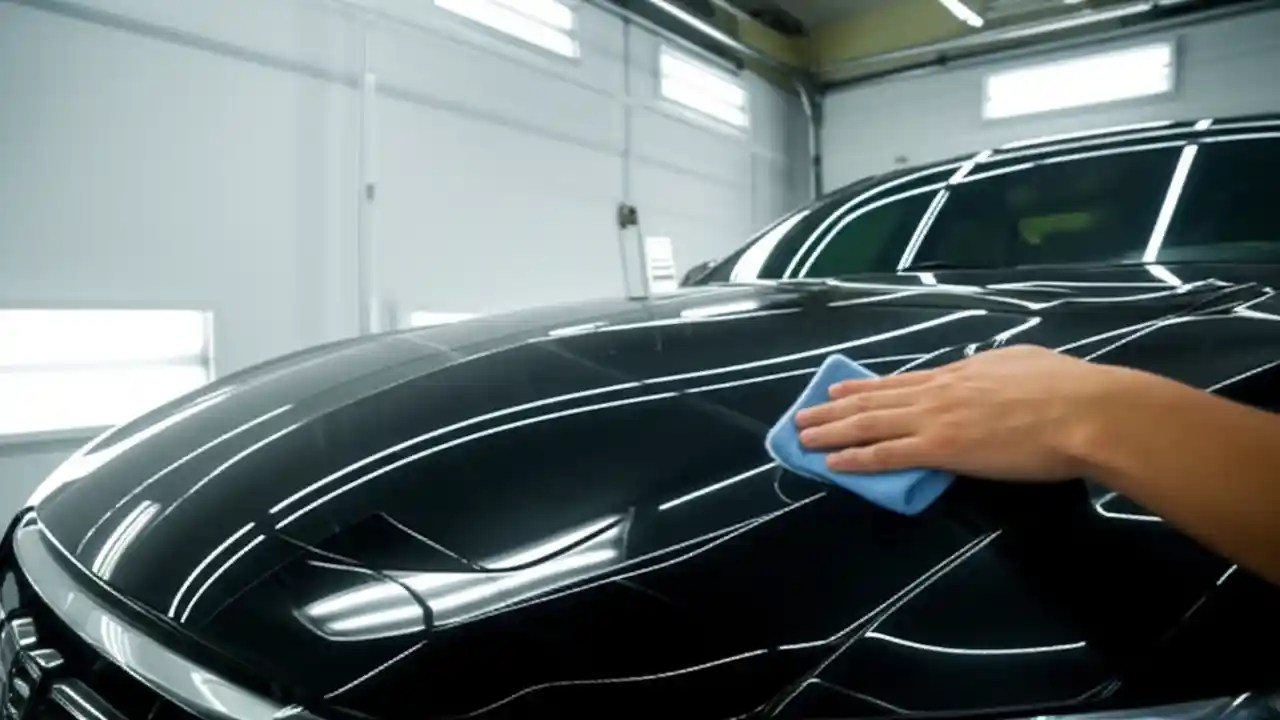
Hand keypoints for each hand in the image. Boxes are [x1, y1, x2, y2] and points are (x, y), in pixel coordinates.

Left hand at [795, 345, 1131, 479]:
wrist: (1085, 412)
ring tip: (803, 437)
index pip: (900, 381)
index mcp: (959, 372)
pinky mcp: (941, 449)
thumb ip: (995, 369)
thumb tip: (986, 373)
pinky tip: (833, 463)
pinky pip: (886, 454)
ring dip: (832, 431)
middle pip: (874, 400)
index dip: (864, 387)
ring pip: (869, 424)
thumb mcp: (1022, 363)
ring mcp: (936, 419)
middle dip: (833, 409)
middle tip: (803, 416)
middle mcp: (938, 392)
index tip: (837, 389)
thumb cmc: (1068, 388)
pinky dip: (855, 458)